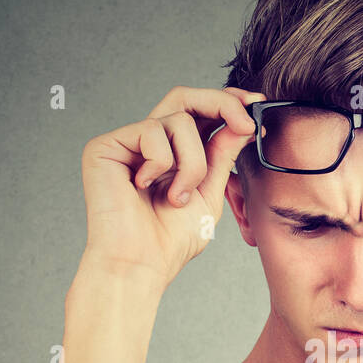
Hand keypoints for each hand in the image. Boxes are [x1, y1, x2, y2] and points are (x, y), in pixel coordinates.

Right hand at [77, 84, 265, 287]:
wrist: (140, 266)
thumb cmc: (170, 241)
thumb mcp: (209, 193)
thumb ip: (222, 155)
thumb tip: (243, 122)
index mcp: (173, 153)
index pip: (199, 112)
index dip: (228, 102)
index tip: (258, 103)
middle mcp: (148, 143)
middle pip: (185, 96)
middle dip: (222, 104)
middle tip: (246, 125)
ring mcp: (125, 143)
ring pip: (178, 120)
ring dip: (193, 162)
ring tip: (179, 197)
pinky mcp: (105, 146)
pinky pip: (151, 131)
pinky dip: (162, 164)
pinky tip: (145, 188)